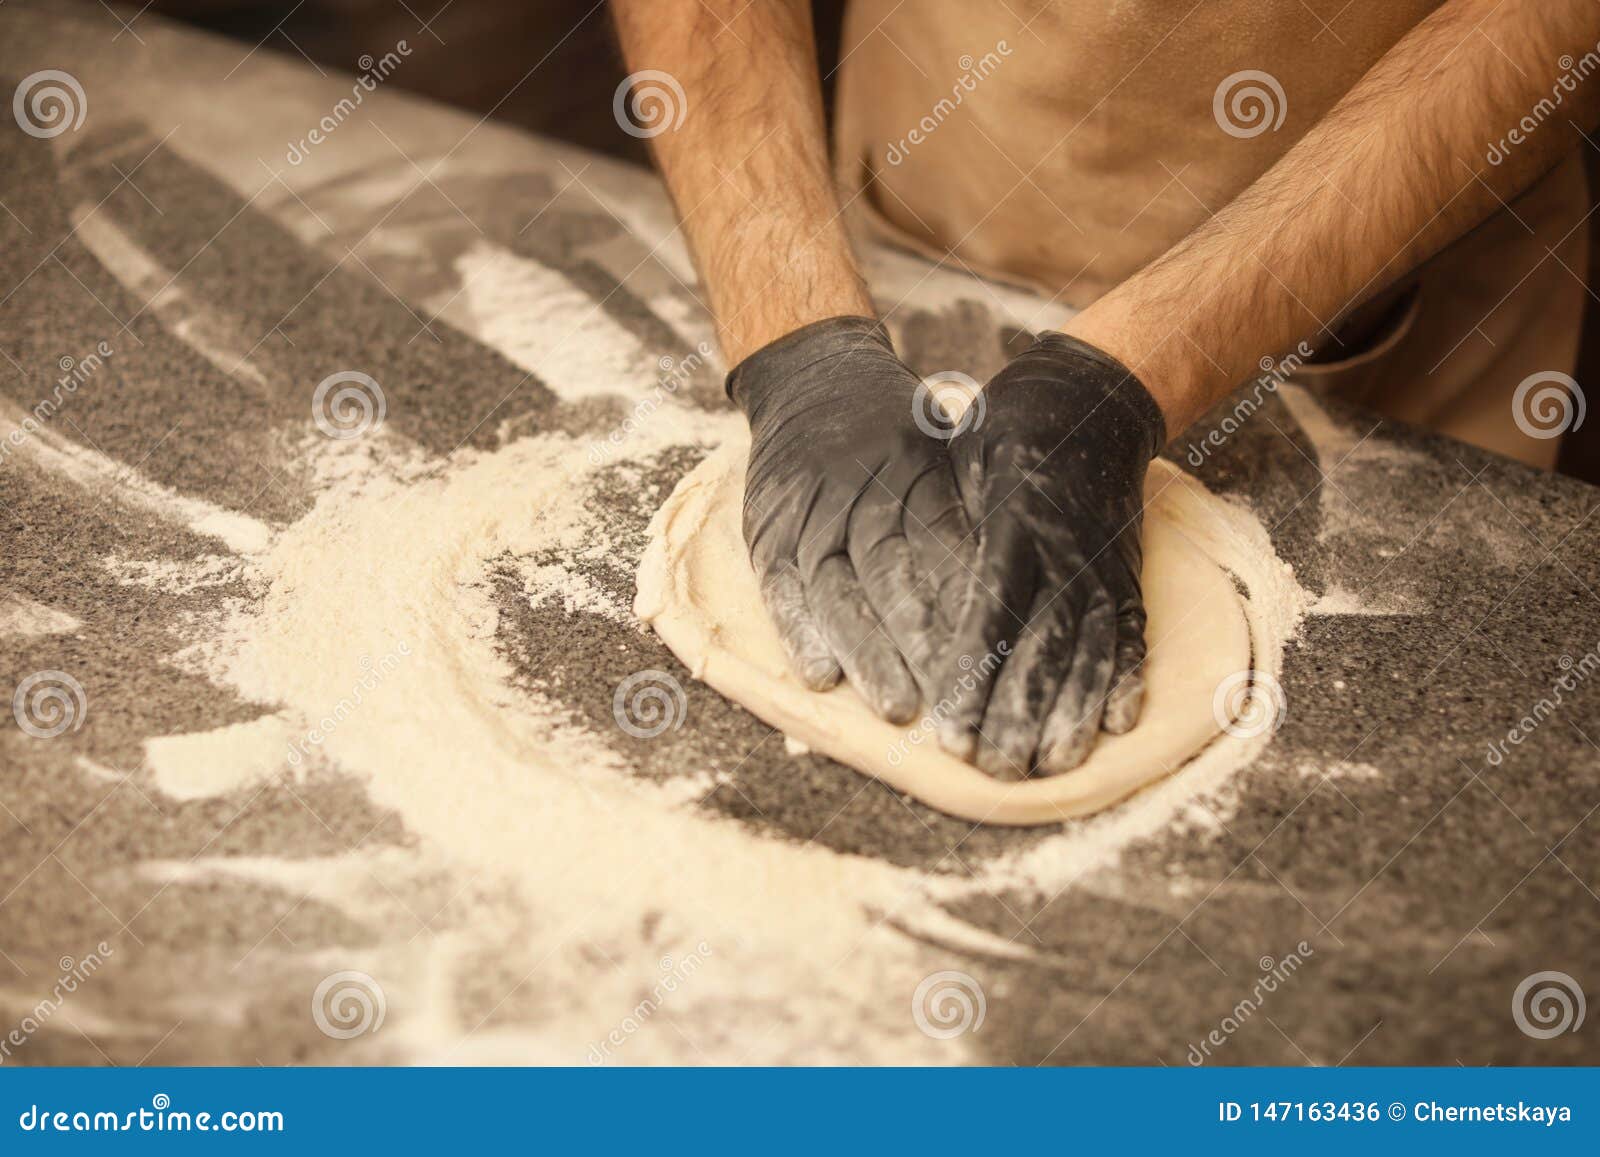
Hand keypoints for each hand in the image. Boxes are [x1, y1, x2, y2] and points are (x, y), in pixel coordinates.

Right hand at [730, 316, 971, 722]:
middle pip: (889, 578)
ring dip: (866, 654)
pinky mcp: (768, 535)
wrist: (810, 375)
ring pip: (836, 593)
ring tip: (895, 706)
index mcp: (911, 471)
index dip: (966, 606)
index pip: (942, 548)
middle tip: (952, 702)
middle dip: (921, 644)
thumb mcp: (941, 447)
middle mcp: (856, 495)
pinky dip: (799, 634)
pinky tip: (820, 677)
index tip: (993, 659)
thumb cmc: (895, 423)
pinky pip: (781, 590)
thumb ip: (965, 508)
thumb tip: (1008, 584)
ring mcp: (806, 516)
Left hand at [937, 332, 1165, 777]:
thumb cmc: (1007, 432)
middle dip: (1019, 714)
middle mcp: (1066, 551)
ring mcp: (1103, 566)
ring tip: (1049, 766)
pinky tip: (1118, 724)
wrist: (1091, 400)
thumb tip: (907, 586)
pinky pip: (1131, 633)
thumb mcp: (963, 461)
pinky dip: (1126, 678)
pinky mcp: (1128, 574)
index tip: (949, 728)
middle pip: (1043, 647)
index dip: (973, 678)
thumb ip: (943, 525)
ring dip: (1071, 713)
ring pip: (1090, 651)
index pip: (991, 613)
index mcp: (1015, 522)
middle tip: (993, 770)